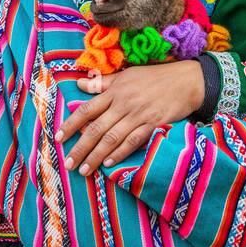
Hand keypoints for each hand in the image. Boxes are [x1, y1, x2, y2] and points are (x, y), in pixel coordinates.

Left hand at [56, 59, 205, 174]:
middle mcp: (123, 104)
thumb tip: (79, 84)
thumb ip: (103, 83)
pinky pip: (133, 141)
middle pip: (96, 128)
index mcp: (114, 91)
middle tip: (68, 163)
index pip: (87, 109)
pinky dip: (120, 153)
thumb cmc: (155, 78)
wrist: (186, 81)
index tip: (58, 138)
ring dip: (96, 156)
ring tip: (84, 170)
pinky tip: (109, 164)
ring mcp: (138, 115)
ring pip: (112, 138)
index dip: (71, 124)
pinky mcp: (153, 125)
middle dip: (80, 148)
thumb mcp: (127, 76)